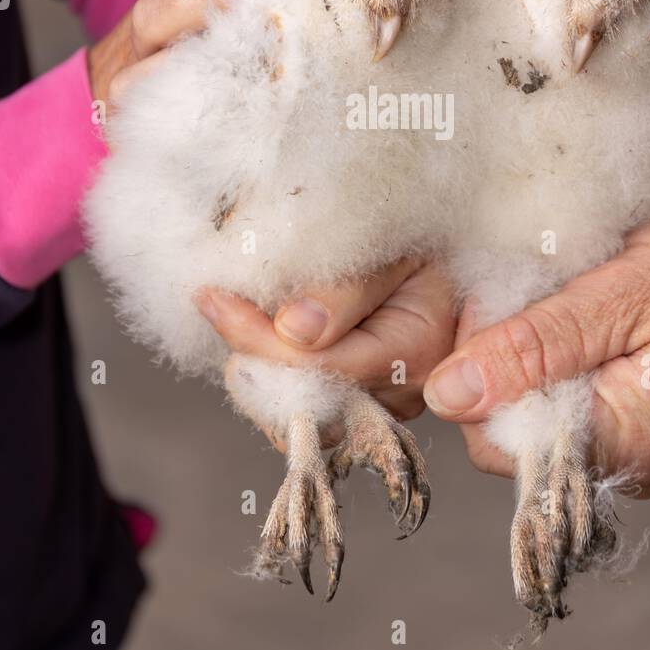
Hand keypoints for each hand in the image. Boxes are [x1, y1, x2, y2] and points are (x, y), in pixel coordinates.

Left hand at [197, 258, 456, 424]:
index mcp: (416, 348)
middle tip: (217, 304)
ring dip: (257, 371)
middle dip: (250, 358)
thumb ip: (344, 286)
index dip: (256, 337)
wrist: (436, 245)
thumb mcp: (385, 238)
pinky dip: (270, 377)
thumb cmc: (412, 232)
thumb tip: (293, 329)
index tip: (213, 296)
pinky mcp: (358, 408)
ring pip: (295, 417)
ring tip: (240, 316)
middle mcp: (402, 393)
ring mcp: (380, 408)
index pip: (319, 366)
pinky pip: (300, 412)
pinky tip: (262, 336)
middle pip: (302, 403)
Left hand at [423, 203, 649, 490]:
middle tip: (538, 290)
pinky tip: (586, 314)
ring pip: (534, 415)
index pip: (493, 445)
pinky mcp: (638, 423)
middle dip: (501, 361)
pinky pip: (569, 401)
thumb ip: (535, 346)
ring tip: (570, 298)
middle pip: (507, 434)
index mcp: (627, 443)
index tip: (504, 308)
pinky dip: (561, 355)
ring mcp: (635, 448)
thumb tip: (449, 393)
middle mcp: (629, 464)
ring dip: (531, 354)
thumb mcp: (626, 290)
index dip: (478, 374)